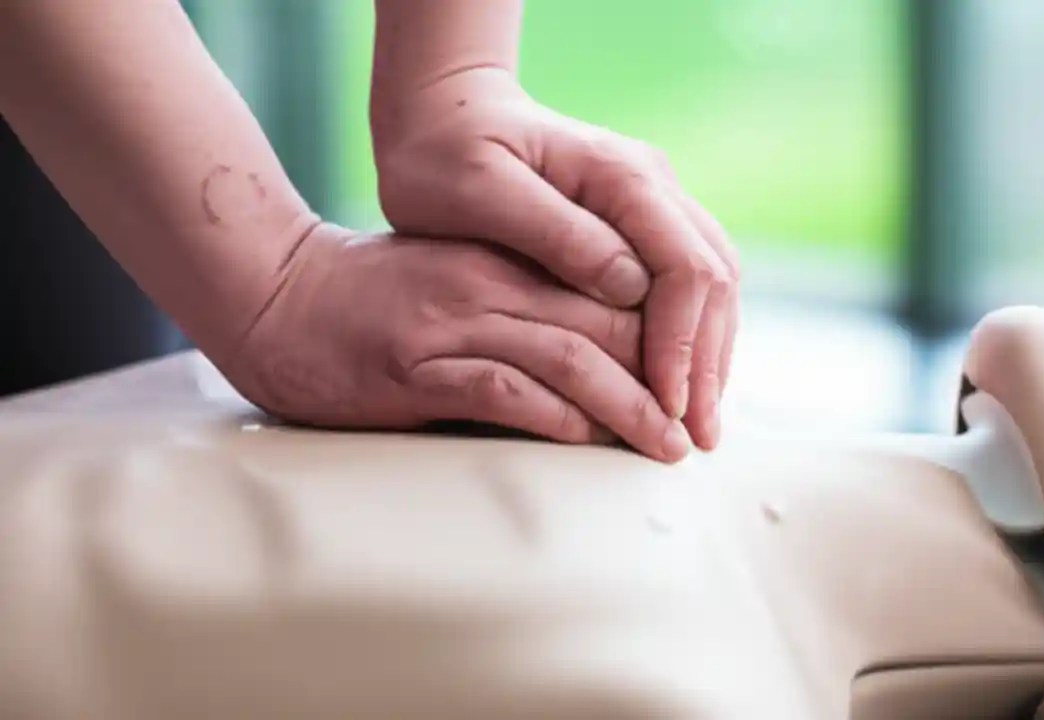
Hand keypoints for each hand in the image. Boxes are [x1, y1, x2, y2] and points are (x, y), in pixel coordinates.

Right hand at [221, 223, 691, 462]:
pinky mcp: (415, 370)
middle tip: (699, 420)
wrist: (276, 298)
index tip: (693, 379)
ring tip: (665, 441)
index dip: (659, 336)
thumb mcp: (455, 278)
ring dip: (626, 403)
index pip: (604, 292)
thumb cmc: (371, 298)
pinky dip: (552, 414)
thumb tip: (594, 352)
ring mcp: (451, 325)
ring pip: (565, 357)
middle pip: (600, 324)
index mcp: (503, 260)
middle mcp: (487, 284)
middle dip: (661, 375)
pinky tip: (585, 436)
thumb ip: (520, 301)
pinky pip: (500, 389)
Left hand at [371, 67, 739, 449]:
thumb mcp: (480, 189)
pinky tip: (675, 384)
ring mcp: (650, 204)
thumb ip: (557, 233)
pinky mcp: (636, 225)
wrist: (439, 112)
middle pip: (714, 281)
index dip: (682, 345)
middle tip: (696, 437)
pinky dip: (689, 338)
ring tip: (695, 424)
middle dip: (707, 363)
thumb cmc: (444, 152)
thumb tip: (630, 287)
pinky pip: (686, 286)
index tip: (665, 405)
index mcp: (622, 175)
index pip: (685, 269)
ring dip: (708, 356)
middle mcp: (651, 185)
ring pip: (712, 285)